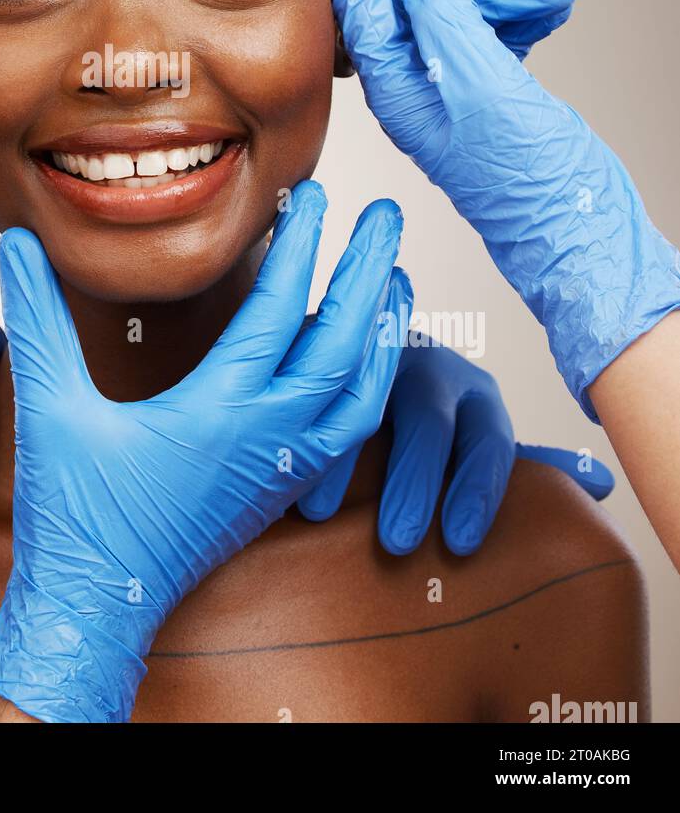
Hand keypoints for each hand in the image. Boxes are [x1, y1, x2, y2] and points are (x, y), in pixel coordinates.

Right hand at [0, 183, 407, 722]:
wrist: (98, 612)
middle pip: (342, 344)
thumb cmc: (74, 520)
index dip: (300, 245)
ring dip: (382, 330)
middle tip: (391, 215)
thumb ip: (37, 321)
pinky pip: (348, 431)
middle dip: (370, 272)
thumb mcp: (49, 409)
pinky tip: (366, 362)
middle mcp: (265, 439)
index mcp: (216, 412)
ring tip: (400, 278)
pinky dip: (370, 384)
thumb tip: (17, 244)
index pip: (277, 311)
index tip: (318, 192)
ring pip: (360, 393)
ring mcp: (279, 469)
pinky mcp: (278, 491)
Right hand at [299, 337, 614, 554]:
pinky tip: (285, 469)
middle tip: (399, 542)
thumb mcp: (476, 431)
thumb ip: (524, 461)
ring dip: (344, 462)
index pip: (489, 441)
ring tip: (325, 515)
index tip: (460, 541)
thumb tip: (598, 486)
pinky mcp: (325, 350)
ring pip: (366, 404)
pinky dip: (299, 430)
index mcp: (475, 395)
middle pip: (428, 424)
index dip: (477, 490)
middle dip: (413, 483)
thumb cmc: (432, 411)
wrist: (376, 341)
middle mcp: (430, 370)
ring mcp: (375, 355)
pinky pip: (313, 386)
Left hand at [316, 0, 679, 416]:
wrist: (582, 237)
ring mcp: (445, 91)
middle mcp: (410, 86)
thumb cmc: (533, 183)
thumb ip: (445, 24)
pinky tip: (548, 11)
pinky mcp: (481, 95)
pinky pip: (486, 34)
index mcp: (394, 86)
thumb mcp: (485, 90)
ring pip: (456, 11)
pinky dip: (516, 15)